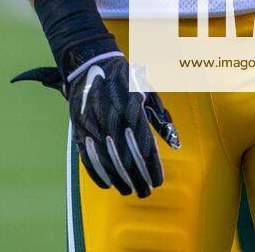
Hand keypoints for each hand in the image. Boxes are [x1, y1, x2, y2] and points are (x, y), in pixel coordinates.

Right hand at [13, 54, 178, 198]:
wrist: (91, 63)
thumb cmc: (125, 79)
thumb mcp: (147, 93)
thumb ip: (161, 119)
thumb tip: (176, 144)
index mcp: (131, 107)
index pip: (144, 145)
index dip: (151, 166)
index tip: (158, 181)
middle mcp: (112, 117)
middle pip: (126, 156)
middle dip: (138, 178)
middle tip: (146, 192)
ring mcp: (93, 123)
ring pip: (107, 160)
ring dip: (119, 179)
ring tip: (130, 190)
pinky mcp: (79, 127)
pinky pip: (88, 155)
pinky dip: (98, 172)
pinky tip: (108, 184)